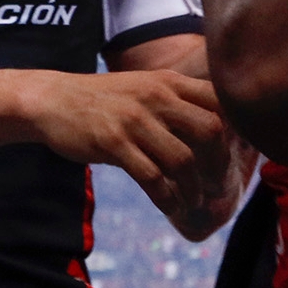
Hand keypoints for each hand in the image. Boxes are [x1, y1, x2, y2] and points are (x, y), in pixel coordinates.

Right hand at [20, 69, 226, 191]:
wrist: (52, 99)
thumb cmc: (104, 100)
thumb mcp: (144, 87)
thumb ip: (176, 102)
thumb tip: (214, 133)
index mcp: (169, 81)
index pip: (219, 101)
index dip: (235, 131)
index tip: (232, 155)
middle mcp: (156, 96)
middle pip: (210, 131)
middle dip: (219, 165)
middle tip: (217, 185)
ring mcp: (134, 119)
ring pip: (182, 160)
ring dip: (193, 189)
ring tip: (193, 202)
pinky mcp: (113, 143)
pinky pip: (152, 177)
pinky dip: (167, 198)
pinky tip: (170, 206)